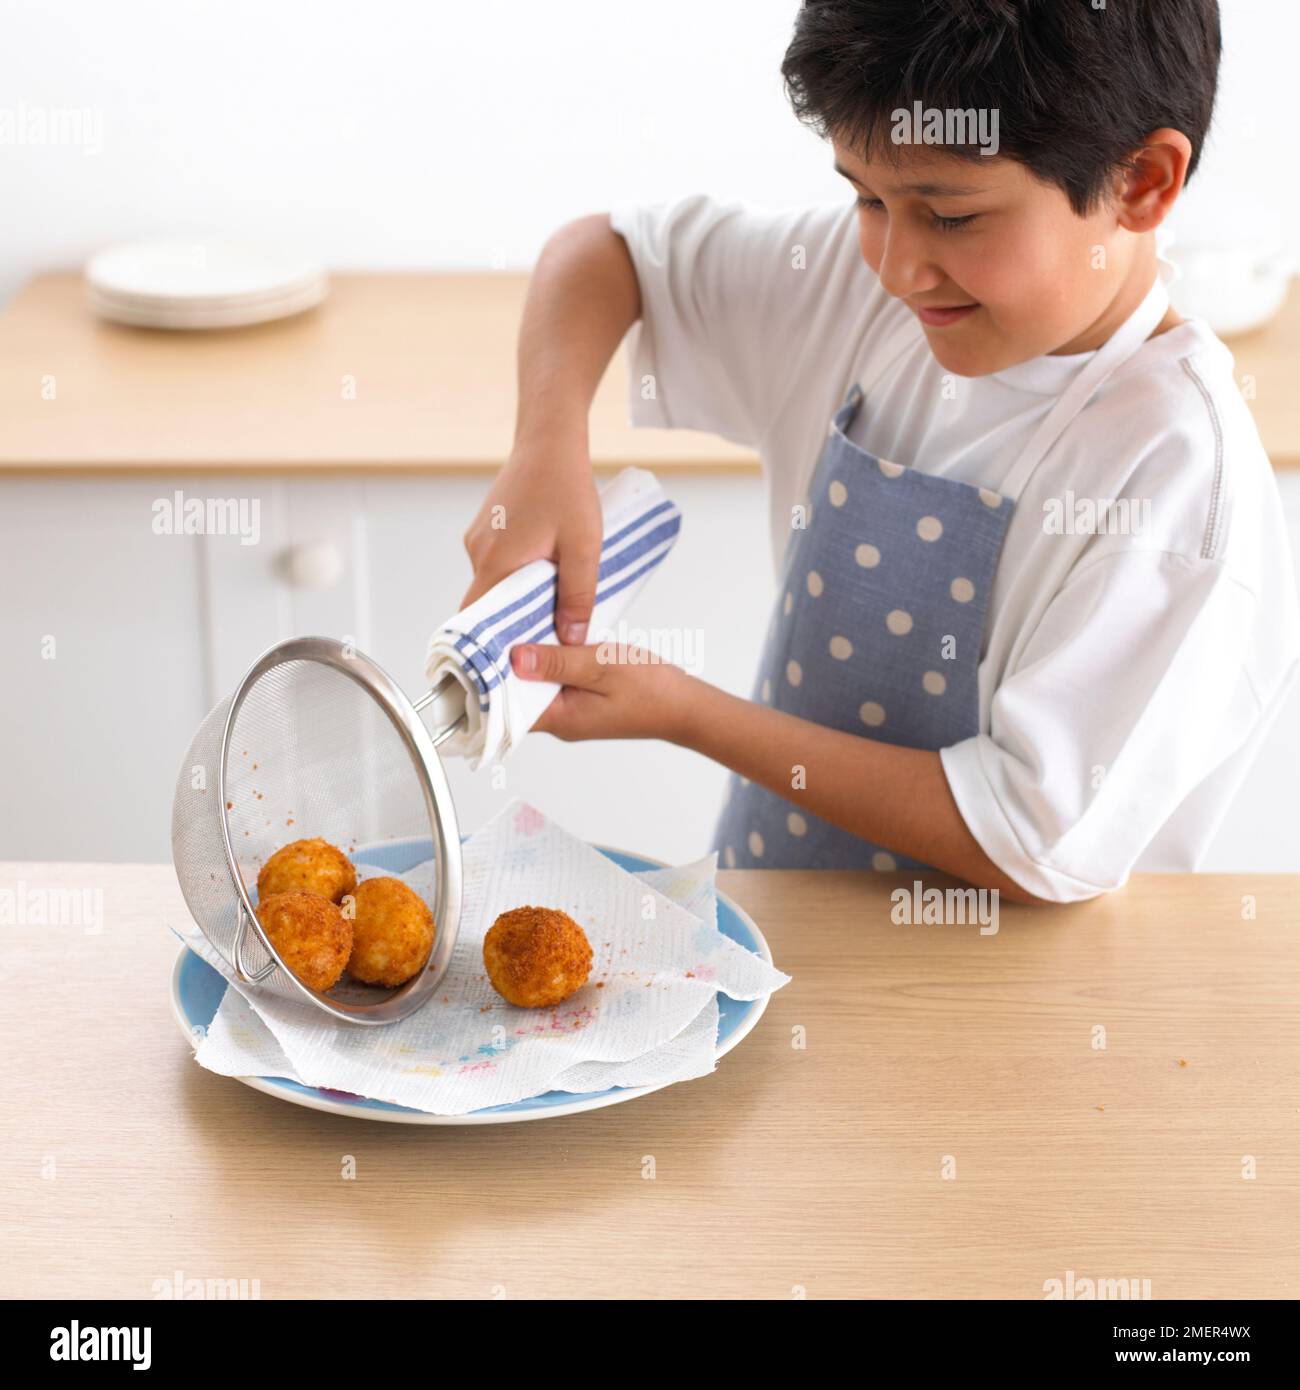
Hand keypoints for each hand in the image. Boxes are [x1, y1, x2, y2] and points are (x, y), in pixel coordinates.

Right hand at [460, 436, 602, 643]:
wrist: (550, 438)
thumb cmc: (566, 486)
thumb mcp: (583, 547)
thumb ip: (578, 597)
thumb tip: (571, 640)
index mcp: (495, 562)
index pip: (477, 621)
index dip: (490, 647)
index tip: (510, 666)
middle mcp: (478, 552)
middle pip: (487, 605)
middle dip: (514, 624)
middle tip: (545, 639)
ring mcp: (480, 538)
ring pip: (496, 584)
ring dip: (521, 596)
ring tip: (554, 603)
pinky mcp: (489, 527)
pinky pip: (500, 564)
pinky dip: (519, 575)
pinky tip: (548, 571)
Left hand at [510, 640, 694, 742]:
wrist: (685, 706)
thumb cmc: (650, 689)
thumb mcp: (600, 666)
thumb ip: (557, 662)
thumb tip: (515, 658)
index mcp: (559, 718)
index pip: (507, 704)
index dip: (492, 676)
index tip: (485, 645)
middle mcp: (560, 720)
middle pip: (520, 693)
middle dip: (511, 662)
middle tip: (506, 625)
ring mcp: (572, 712)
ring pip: (539, 685)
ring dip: (534, 659)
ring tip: (526, 625)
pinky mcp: (583, 701)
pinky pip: (557, 682)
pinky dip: (553, 661)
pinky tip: (554, 638)